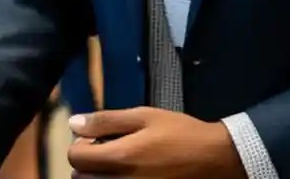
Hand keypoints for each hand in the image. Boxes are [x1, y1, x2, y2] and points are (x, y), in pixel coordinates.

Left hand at [67, 107, 244, 178]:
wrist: (216, 161)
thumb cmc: (181, 134)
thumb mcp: (145, 117)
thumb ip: (106, 120)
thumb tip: (73, 123)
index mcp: (121, 157)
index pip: (75, 157)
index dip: (81, 144)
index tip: (97, 139)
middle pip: (81, 177)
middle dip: (89, 162)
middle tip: (109, 151)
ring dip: (99, 176)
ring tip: (120, 164)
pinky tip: (131, 174)